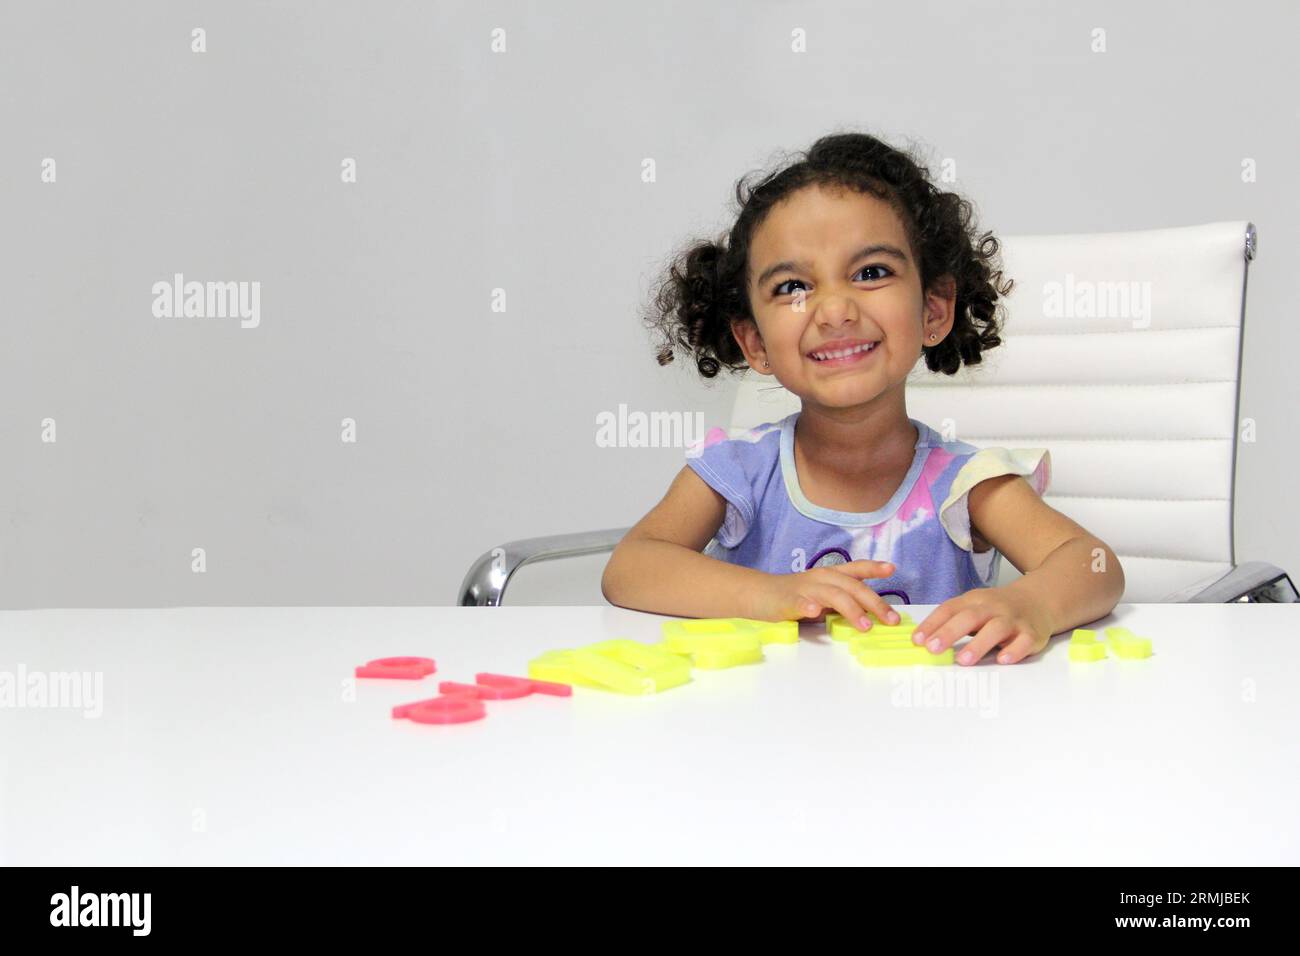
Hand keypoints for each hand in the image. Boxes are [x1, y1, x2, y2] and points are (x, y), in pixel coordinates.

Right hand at [749, 560, 901, 629]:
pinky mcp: (787, 602)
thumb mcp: (824, 595)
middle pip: (853, 587)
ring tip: (865, 625)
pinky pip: (799, 603)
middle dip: (875, 603)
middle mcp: (821, 578)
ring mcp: (805, 589)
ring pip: (833, 595)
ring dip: (851, 610)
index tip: (892, 568)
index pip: (856, 569)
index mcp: (831, 576)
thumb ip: (844, 601)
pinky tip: (814, 612)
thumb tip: (872, 615)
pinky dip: (807, 606)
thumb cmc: (795, 596)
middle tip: (891, 619)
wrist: (758, 594)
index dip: (874, 567)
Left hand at [913, 586, 1053, 664]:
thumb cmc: (997, 609)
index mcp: (973, 601)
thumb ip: (952, 621)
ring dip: (978, 644)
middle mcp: (992, 608)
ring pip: (996, 629)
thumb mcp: (973, 607)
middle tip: (933, 649)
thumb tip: (923, 641)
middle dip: (949, 632)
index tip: (917, 640)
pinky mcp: (1031, 633)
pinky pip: (1024, 641)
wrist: (1038, 600)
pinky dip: (1014, 650)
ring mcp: (1013, 620)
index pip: (949, 609)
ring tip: (963, 660)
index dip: (932, 624)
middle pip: (970, 617)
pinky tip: (1003, 659)